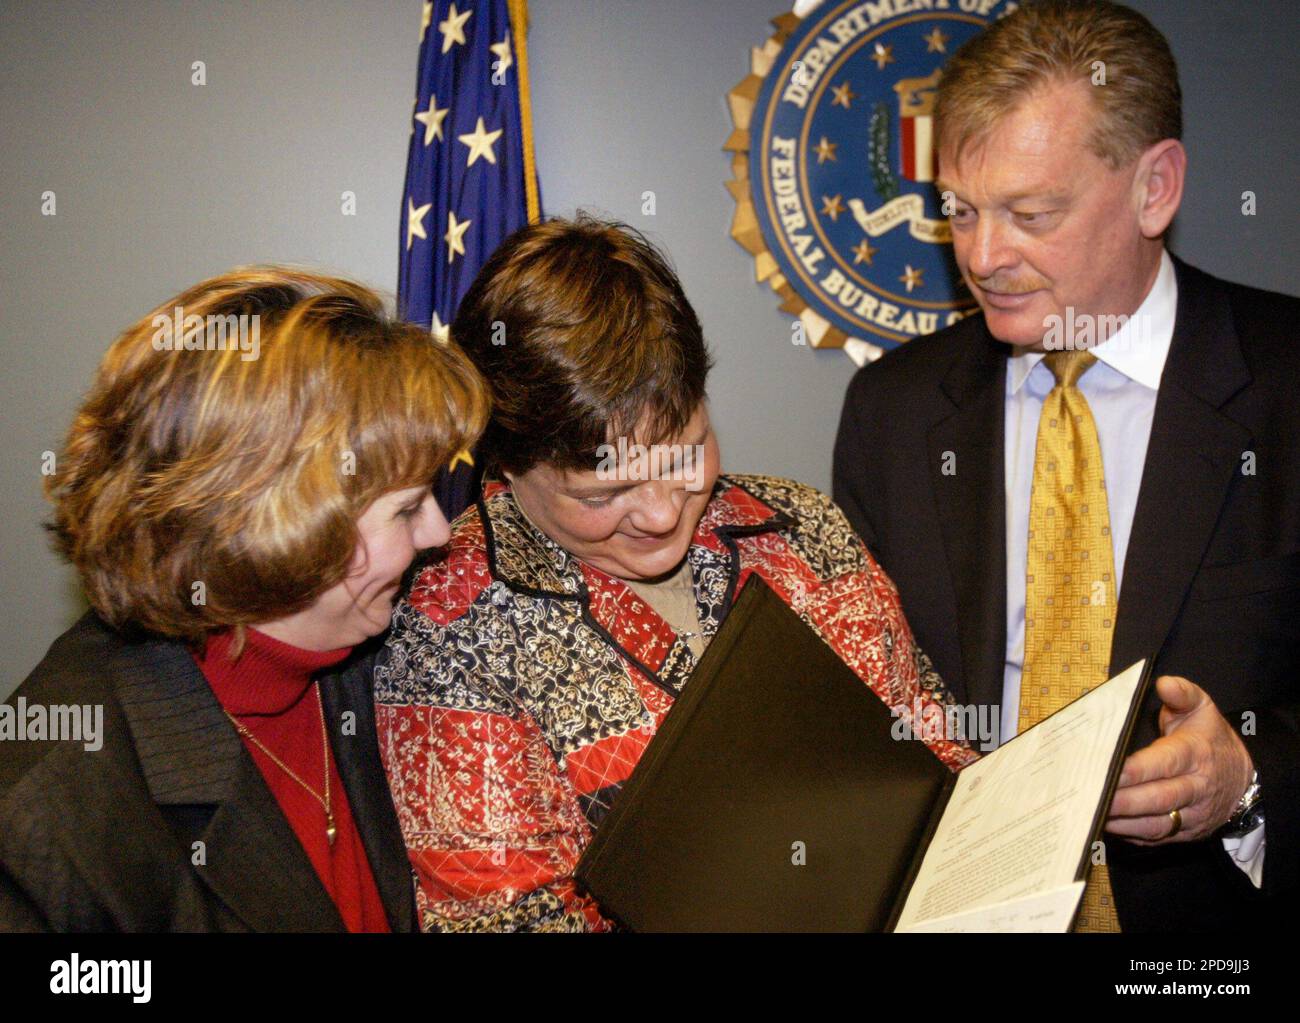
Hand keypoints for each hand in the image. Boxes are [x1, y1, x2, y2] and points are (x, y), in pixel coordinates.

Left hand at [1104, 676, 1253, 844]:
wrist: (1245, 778)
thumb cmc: (1210, 739)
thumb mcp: (1203, 709)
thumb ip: (1183, 694)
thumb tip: (1164, 683)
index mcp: (1195, 755)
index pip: (1163, 764)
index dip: (1134, 771)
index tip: (1107, 771)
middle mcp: (1196, 788)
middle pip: (1158, 799)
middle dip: (1123, 802)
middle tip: (1090, 799)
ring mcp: (1194, 814)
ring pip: (1157, 824)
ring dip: (1124, 823)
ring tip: (1091, 816)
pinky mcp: (1188, 833)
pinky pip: (1158, 839)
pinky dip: (1132, 835)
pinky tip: (1106, 826)